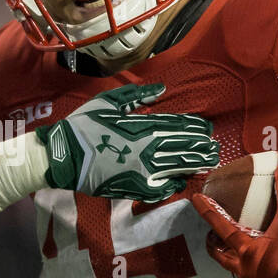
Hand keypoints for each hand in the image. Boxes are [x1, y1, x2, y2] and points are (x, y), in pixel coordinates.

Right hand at [36, 83, 218, 201]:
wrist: (62, 155)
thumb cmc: (82, 126)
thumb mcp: (107, 102)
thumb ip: (136, 95)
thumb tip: (160, 90)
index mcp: (141, 126)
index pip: (177, 126)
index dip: (194, 128)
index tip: (207, 129)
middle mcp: (147, 148)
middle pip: (183, 147)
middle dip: (201, 147)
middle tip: (215, 148)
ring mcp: (142, 169)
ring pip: (177, 166)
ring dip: (195, 164)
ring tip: (209, 162)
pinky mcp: (132, 187)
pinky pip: (160, 188)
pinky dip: (172, 185)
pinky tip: (182, 182)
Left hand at [190, 158, 277, 277]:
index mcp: (248, 254)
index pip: (221, 227)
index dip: (208, 211)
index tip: (195, 199)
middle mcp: (249, 272)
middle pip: (222, 256)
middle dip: (215, 243)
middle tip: (213, 231)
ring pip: (238, 267)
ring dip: (234, 254)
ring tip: (238, 241)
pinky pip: (257, 273)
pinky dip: (255, 262)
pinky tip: (265, 254)